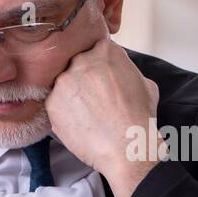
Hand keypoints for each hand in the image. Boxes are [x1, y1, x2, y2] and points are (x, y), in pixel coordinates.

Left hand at [45, 36, 165, 196]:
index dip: (99, 67)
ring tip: (87, 115)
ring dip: (72, 96)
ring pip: (64, 85)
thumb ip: (127, 71)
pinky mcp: (52, 102)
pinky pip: (55, 104)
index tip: (101, 79)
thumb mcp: (146, 84)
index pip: (96, 50)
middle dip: (83, 79)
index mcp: (106, 51)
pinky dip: (64, 113)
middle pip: (76, 65)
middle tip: (94, 99)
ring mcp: (64, 81)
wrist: (128, 147)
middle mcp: (82, 60)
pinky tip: (79, 124)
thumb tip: (121, 75)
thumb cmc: (139, 118)